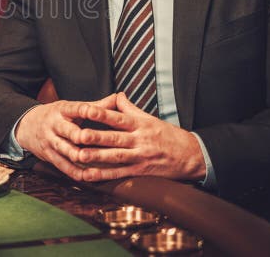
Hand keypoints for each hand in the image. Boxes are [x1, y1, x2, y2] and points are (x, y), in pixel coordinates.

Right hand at [15, 95, 118, 180]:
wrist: (27, 126)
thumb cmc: (56, 115)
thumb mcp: (71, 107)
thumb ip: (95, 106)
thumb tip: (118, 98)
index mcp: (62, 110)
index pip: (75, 108)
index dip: (86, 110)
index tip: (96, 112)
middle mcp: (54, 125)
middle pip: (69, 131)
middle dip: (81, 137)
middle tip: (96, 141)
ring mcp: (50, 141)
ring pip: (66, 151)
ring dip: (80, 158)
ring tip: (96, 164)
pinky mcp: (49, 155)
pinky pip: (63, 166)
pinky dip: (76, 172)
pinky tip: (89, 176)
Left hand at [77, 92, 205, 181]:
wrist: (191, 156)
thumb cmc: (169, 135)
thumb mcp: (150, 118)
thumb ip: (130, 108)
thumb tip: (117, 95)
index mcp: (140, 125)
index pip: (118, 117)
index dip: (102, 114)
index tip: (86, 109)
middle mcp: (139, 140)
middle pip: (114, 138)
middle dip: (95, 137)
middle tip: (78, 135)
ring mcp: (139, 157)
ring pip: (115, 157)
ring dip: (96, 157)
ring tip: (79, 155)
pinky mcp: (140, 172)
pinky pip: (119, 174)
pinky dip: (104, 175)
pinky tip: (88, 176)